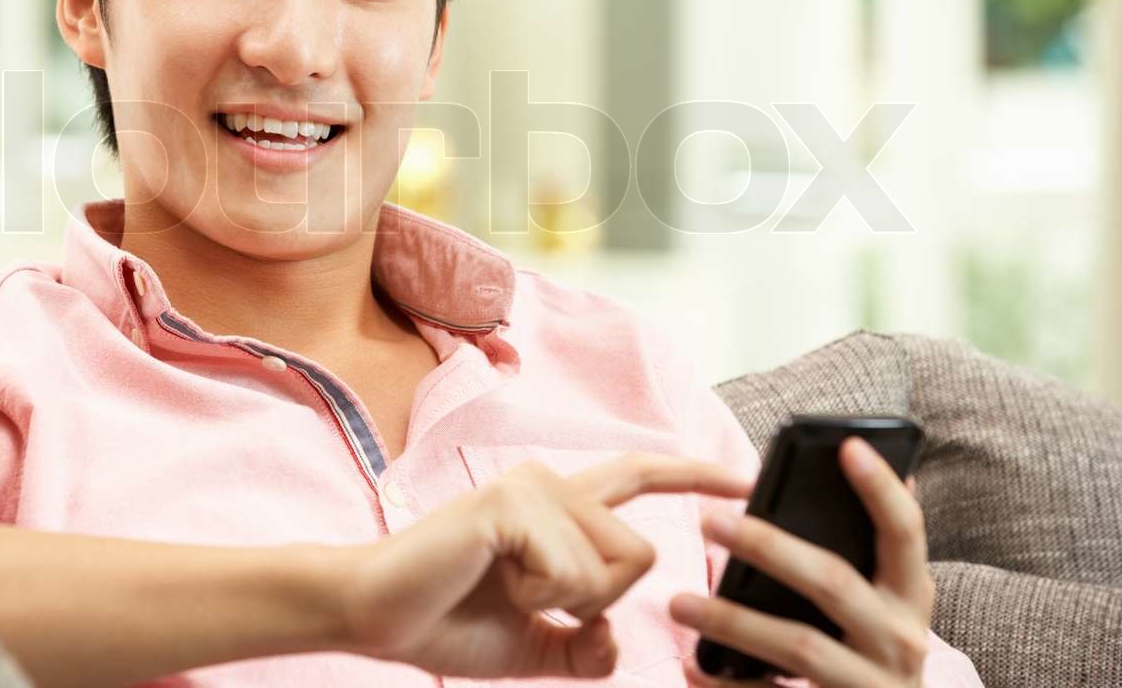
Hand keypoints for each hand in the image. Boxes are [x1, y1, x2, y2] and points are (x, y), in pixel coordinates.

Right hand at [335, 452, 753, 679]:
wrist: (377, 616)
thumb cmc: (447, 620)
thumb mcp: (535, 646)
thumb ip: (587, 646)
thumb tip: (613, 638)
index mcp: (558, 509)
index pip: (638, 478)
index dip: (695, 475)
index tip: (744, 479)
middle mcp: (550, 483)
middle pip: (639, 551)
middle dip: (597, 603)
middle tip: (528, 600)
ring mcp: (531, 487)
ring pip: (613, 564)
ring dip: (565, 602)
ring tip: (504, 586)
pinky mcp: (511, 503)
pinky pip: (573, 570)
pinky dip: (542, 597)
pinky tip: (494, 579)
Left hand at [667, 436, 934, 686]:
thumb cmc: (871, 651)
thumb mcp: (883, 603)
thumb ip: (868, 547)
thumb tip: (855, 453)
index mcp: (909, 595)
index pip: (905, 532)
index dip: (882, 489)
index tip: (848, 445)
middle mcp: (902, 638)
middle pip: (833, 582)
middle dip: (769, 547)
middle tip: (709, 520)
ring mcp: (873, 683)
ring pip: (799, 646)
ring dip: (733, 621)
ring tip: (678, 602)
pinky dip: (729, 685)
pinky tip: (693, 669)